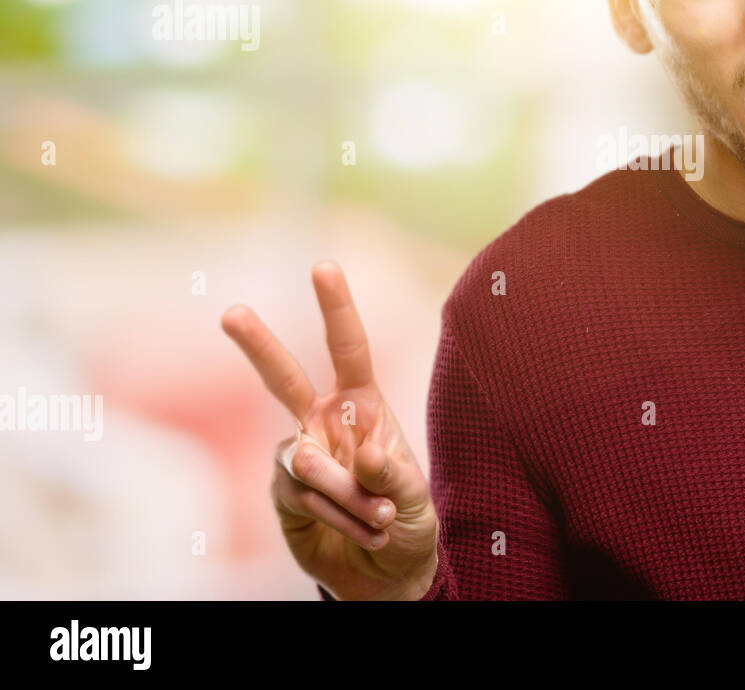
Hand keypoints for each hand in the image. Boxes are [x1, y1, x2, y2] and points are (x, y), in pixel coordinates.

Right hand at [221, 261, 438, 599]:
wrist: (384, 574)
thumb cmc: (406, 522)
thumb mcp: (416, 499)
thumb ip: (391, 476)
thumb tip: (360, 452)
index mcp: (363, 405)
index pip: (348, 349)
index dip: (336, 309)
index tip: (322, 267)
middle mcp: (324, 423)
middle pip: (284, 378)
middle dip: (258, 345)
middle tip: (232, 313)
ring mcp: (299, 457)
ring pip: (306, 462)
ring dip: (347, 496)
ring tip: (379, 519)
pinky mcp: (282, 494)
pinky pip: (299, 498)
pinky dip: (337, 517)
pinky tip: (358, 530)